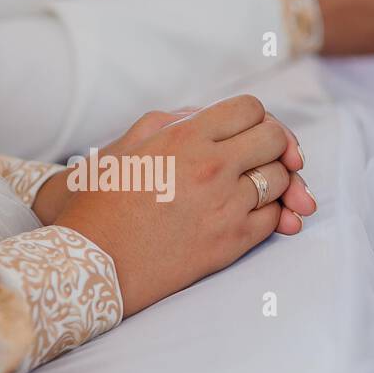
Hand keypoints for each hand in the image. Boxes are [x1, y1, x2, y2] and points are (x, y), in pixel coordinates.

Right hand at [54, 96, 314, 314]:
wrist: (92, 262)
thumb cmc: (100, 203)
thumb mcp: (130, 143)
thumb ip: (176, 123)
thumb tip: (210, 117)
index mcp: (184, 138)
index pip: (251, 110)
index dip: (256, 118)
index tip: (251, 132)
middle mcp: (211, 167)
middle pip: (275, 141)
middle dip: (275, 145)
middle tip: (263, 157)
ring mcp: (225, 207)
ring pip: (281, 180)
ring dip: (275, 180)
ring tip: (256, 186)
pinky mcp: (230, 243)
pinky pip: (273, 218)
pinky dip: (271, 213)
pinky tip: (254, 213)